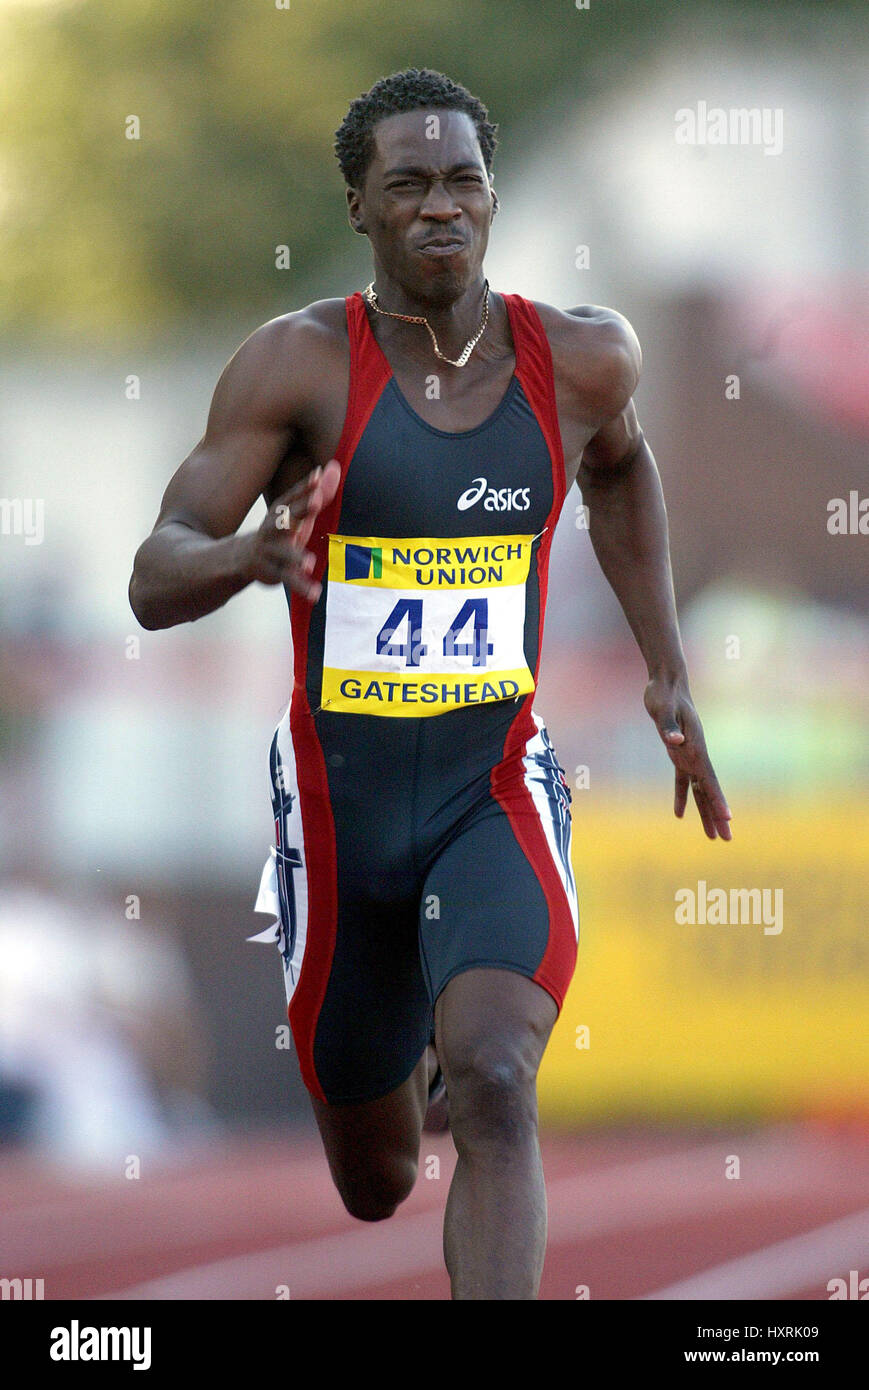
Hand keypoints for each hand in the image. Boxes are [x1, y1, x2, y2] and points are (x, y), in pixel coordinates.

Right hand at [243, 460, 340, 600]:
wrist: (239, 557)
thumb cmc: (279, 531)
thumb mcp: (296, 513)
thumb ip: (317, 493)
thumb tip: (334, 466)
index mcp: (280, 513)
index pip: (292, 497)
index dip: (304, 486)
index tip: (318, 475)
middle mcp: (272, 529)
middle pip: (285, 519)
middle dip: (300, 510)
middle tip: (316, 502)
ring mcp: (269, 551)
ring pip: (283, 553)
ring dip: (296, 556)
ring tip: (311, 563)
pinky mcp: (270, 572)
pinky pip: (287, 579)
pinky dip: (302, 586)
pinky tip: (315, 593)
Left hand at [644, 675, 731, 839]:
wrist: (666, 682)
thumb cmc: (664, 694)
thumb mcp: (662, 709)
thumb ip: (668, 727)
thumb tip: (674, 742)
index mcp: (696, 747)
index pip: (709, 779)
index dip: (718, 799)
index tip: (728, 818)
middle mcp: (696, 754)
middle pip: (709, 791)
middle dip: (717, 816)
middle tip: (727, 840)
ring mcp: (688, 755)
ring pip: (699, 790)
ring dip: (705, 813)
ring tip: (712, 836)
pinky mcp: (677, 753)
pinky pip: (682, 781)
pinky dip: (681, 797)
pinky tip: (679, 815)